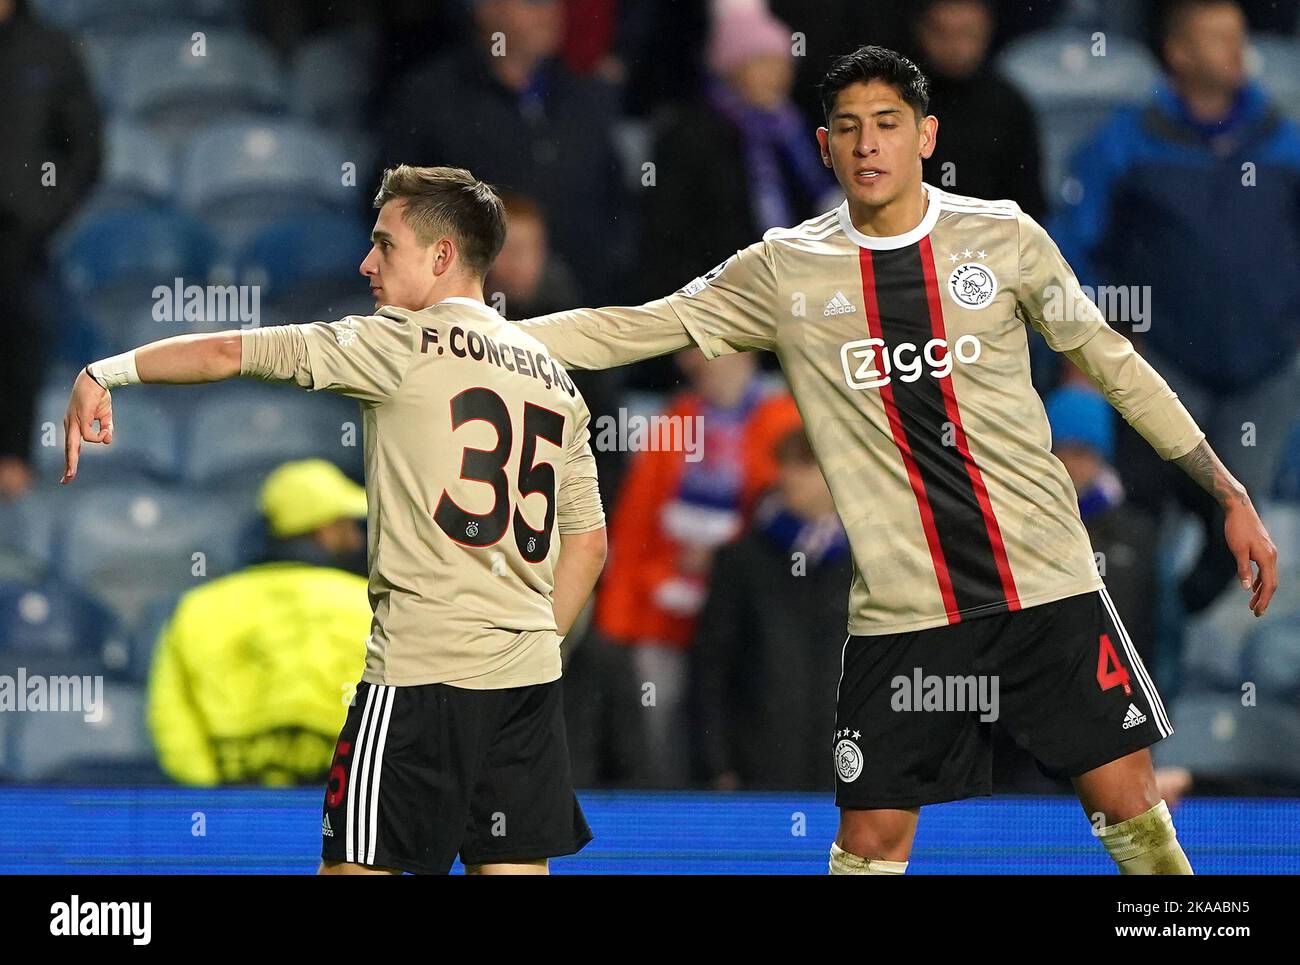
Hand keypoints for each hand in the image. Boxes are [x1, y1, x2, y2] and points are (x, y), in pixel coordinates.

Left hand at [61, 369, 113, 484]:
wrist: (97, 379)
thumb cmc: (99, 396)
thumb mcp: (105, 416)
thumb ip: (106, 429)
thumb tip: (107, 441)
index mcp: (74, 425)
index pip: (71, 446)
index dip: (71, 460)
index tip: (68, 475)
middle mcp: (70, 425)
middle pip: (69, 450)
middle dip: (69, 466)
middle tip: (66, 481)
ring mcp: (73, 422)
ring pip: (76, 446)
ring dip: (90, 446)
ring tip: (103, 433)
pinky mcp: (79, 418)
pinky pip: (89, 436)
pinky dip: (99, 435)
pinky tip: (106, 430)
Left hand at [1223, 499, 1277, 616]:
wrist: (1239, 508)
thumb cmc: (1236, 528)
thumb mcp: (1237, 550)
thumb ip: (1243, 569)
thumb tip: (1247, 588)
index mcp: (1267, 558)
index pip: (1269, 585)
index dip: (1264, 600)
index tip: (1257, 613)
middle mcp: (1272, 555)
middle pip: (1271, 583)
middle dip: (1264, 599)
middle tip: (1256, 613)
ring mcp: (1269, 551)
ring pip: (1269, 576)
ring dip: (1262, 591)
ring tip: (1252, 604)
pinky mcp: (1263, 548)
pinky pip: (1265, 569)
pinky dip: (1261, 580)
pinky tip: (1254, 586)